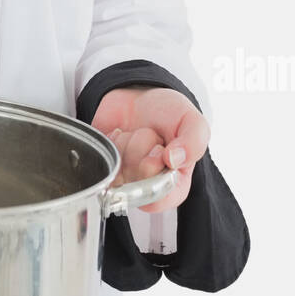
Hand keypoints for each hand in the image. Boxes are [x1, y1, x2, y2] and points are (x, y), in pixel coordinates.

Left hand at [91, 85, 209, 212]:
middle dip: (142, 148)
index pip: (158, 198)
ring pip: (118, 168)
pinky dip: (112, 140)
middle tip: (152, 136)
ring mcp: (124, 178)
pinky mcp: (105, 168)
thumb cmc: (169, 114)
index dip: (155, 170)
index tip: (162, 150)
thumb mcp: (191, 122)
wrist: (141, 97)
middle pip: (136, 179)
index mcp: (175, 185)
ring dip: (127, 142)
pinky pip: (100, 159)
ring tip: (137, 134)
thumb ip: (194, 142)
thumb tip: (174, 161)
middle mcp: (148, 187)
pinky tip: (122, 135)